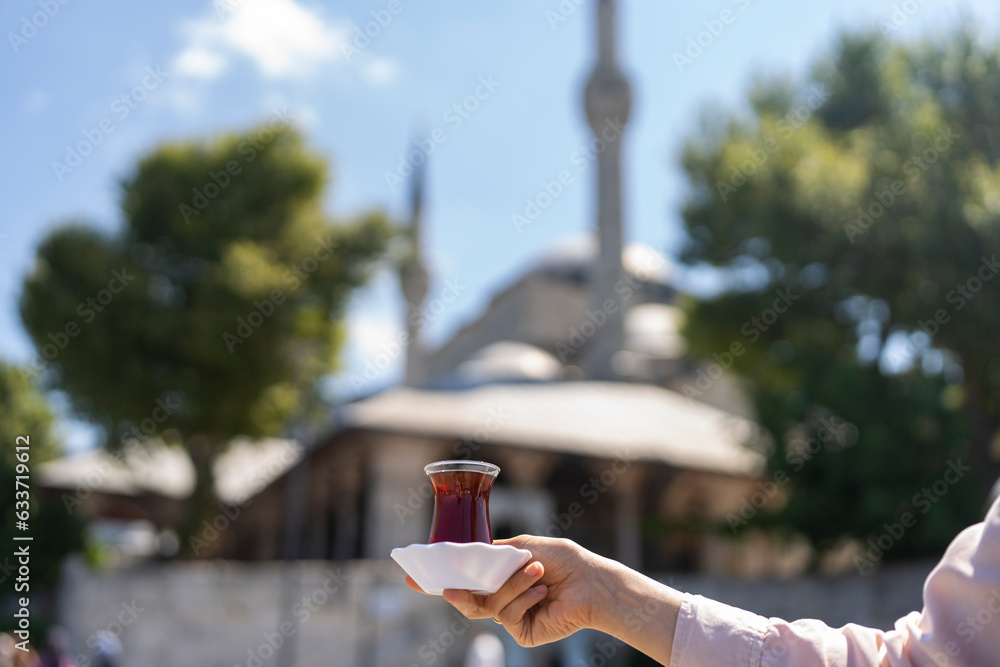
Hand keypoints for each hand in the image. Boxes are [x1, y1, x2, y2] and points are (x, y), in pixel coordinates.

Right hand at [405, 535, 604, 646]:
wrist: (592, 581)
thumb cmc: (563, 560)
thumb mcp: (523, 546)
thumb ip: (494, 553)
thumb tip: (467, 556)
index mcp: (500, 576)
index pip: (464, 580)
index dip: (437, 580)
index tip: (410, 576)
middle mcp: (502, 597)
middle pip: (467, 600)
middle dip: (455, 593)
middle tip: (448, 588)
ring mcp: (511, 617)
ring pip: (489, 606)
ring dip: (511, 586)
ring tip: (536, 570)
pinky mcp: (522, 633)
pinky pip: (507, 616)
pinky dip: (522, 599)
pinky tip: (541, 591)